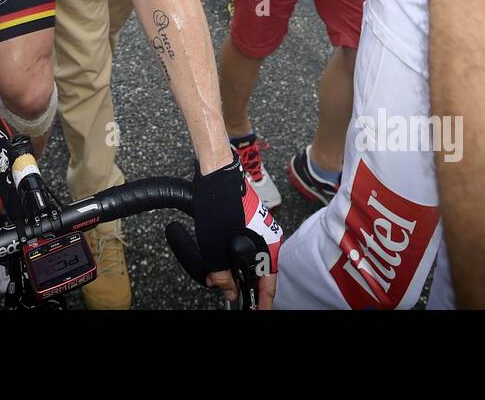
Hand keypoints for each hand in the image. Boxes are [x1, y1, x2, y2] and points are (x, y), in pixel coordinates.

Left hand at [194, 159, 281, 309]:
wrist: (216, 171)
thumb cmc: (220, 201)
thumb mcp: (215, 245)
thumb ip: (222, 273)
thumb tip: (227, 291)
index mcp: (268, 244)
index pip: (269, 283)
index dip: (262, 301)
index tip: (257, 312)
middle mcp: (269, 237)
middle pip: (260, 272)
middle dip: (242, 286)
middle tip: (229, 294)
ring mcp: (260, 227)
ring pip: (250, 258)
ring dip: (235, 270)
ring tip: (218, 277)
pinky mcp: (250, 220)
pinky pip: (245, 244)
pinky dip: (233, 254)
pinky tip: (219, 256)